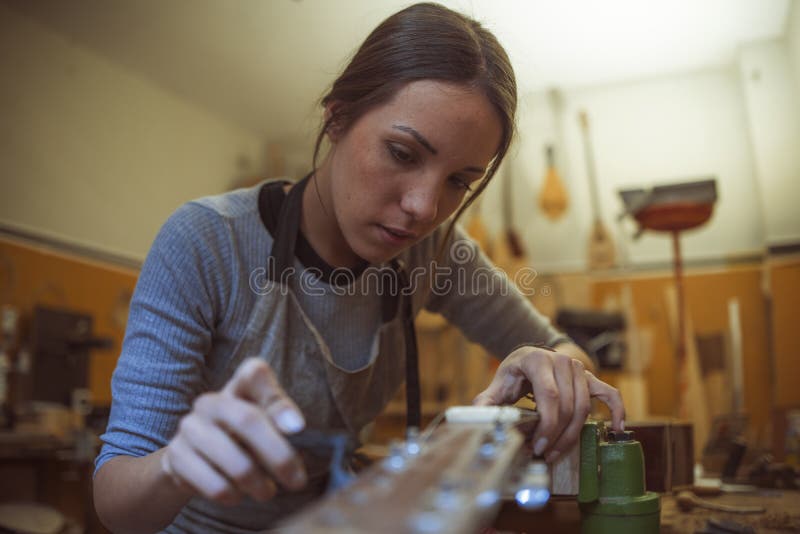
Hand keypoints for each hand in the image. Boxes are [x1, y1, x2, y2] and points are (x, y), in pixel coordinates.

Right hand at [160, 358, 306, 504]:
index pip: (255, 373)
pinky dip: (234, 496)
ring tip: (267, 491)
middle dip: (279, 456)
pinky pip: (215, 485)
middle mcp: (211, 401)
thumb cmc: (244, 435)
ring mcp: (190, 427)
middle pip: (248, 421)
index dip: (278, 399)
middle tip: (297, 481)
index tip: (299, 428)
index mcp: (238, 386)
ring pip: (234, 462)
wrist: (195, 456)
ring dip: (259, 484)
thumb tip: (295, 427)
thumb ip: (281, 417)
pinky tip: (238, 494)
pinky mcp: (176, 456)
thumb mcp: (266, 422)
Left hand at [473, 345, 624, 462]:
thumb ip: (488, 400)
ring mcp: (579, 369)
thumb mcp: (499, 382)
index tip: (538, 446)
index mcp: (537, 360)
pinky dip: (617, 411)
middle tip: (542, 453)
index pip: (550, 397)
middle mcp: (561, 362)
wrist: (533, 356)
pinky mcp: (590, 378)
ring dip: (572, 435)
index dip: (547, 425)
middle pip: (567, 406)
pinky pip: (609, 394)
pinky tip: (618, 429)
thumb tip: (479, 416)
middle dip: (556, 435)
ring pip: (584, 408)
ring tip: (556, 452)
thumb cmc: (515, 373)